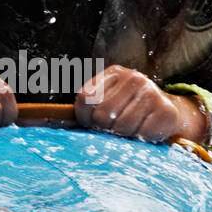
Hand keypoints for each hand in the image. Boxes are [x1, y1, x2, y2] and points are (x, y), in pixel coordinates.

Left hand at [75, 65, 195, 142]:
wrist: (166, 113)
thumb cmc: (128, 111)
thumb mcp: (106, 101)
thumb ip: (82, 108)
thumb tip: (44, 120)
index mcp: (114, 73)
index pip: (86, 98)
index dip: (86, 118)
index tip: (95, 122)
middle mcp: (133, 78)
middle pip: (103, 115)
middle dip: (106, 128)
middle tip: (115, 128)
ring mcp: (151, 92)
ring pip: (122, 127)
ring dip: (125, 135)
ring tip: (132, 128)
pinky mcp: (166, 111)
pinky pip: (142, 134)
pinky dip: (141, 138)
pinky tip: (145, 130)